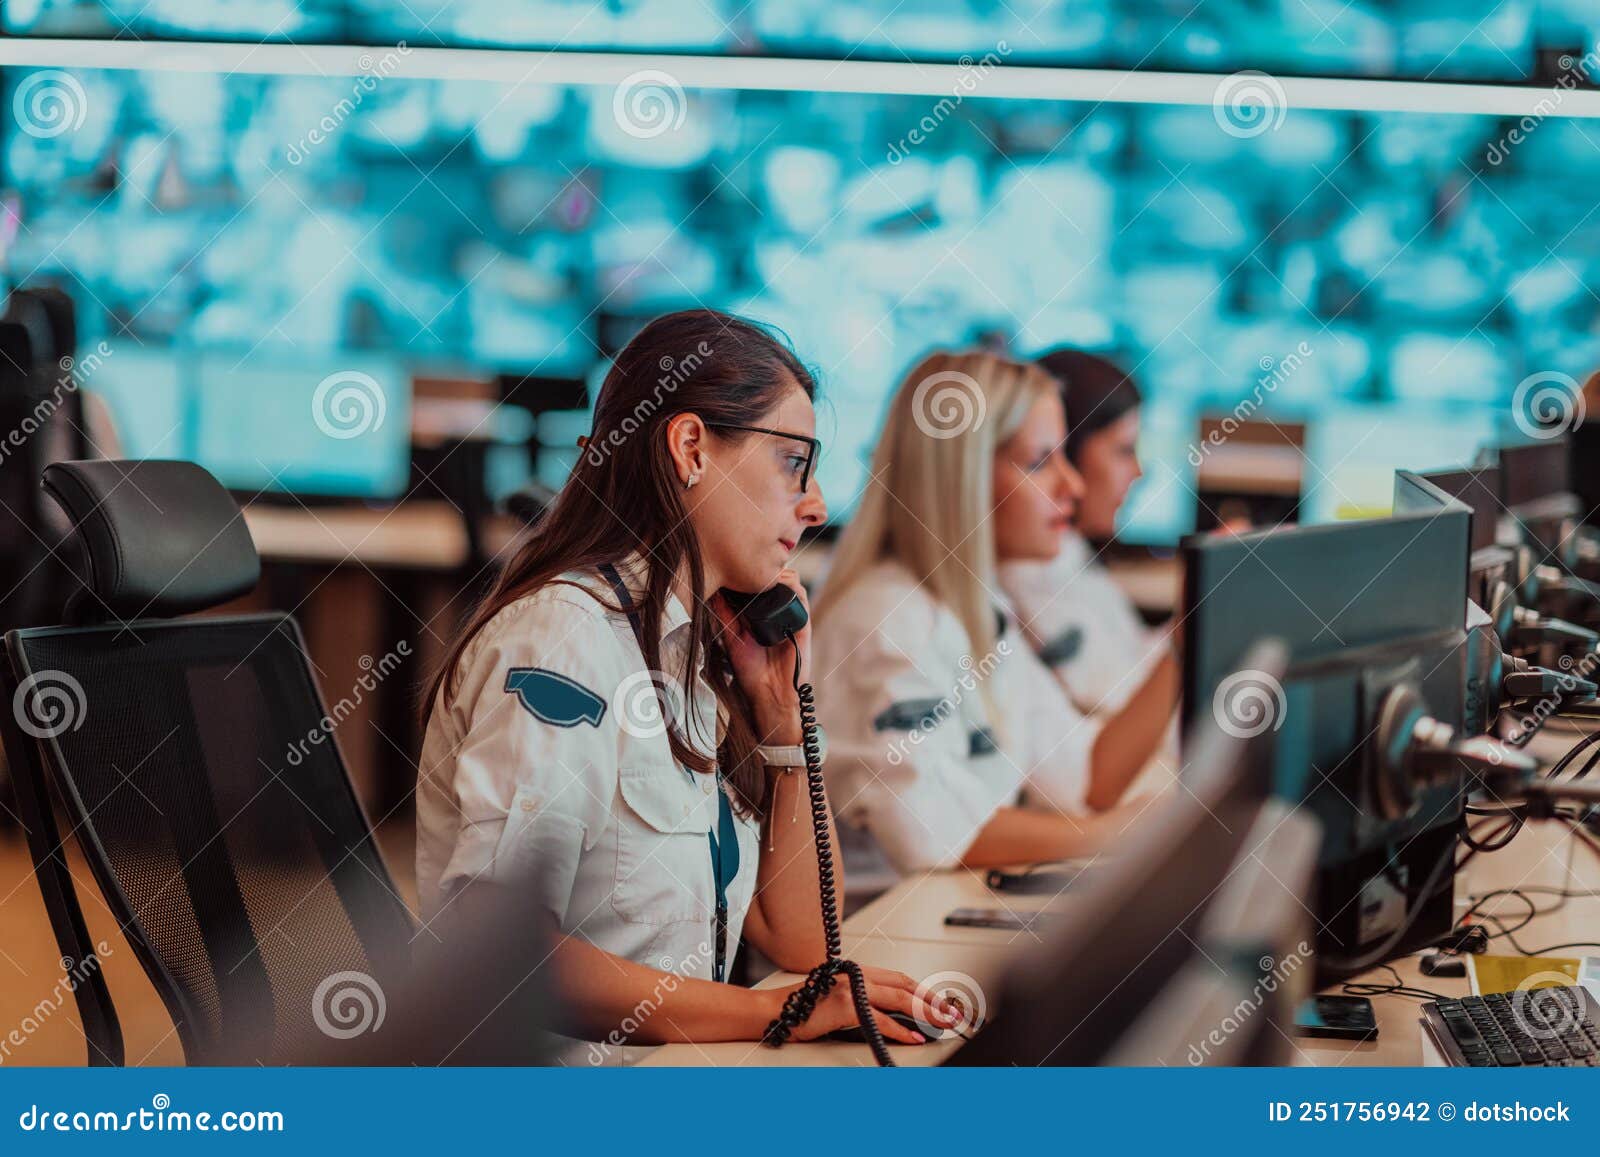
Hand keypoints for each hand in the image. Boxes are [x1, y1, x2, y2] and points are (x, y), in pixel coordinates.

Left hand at [710, 569, 810, 744]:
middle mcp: (778, 609)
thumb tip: (713, 589)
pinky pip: (801, 598)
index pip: (761, 579)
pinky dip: (791, 588)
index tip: (735, 562)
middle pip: (777, 573)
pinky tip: (777, 588)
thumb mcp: (731, 636)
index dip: (752, 569)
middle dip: (765, 567)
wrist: (768, 693)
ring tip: (761, 577)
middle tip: (747, 567)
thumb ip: (724, 613)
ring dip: (778, 574)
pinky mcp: (803, 623)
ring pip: (791, 579)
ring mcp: (792, 614)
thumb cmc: (750, 670)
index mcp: (761, 610)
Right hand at [772, 966, 964, 1044]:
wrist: (776, 1011)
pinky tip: (913, 1037)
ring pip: (899, 998)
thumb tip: (895, 1016)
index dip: (924, 990)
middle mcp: (857, 974)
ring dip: (925, 1012)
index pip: (900, 978)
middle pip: (905, 985)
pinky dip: (900, 1029)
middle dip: (932, 1000)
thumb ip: (864, 1000)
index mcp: (858, 971)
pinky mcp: (845, 1004)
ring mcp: (851, 987)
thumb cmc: (805, 1008)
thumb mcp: (840, 997)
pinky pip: (879, 1018)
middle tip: (951, 1014)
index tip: (941, 1003)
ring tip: (941, 1023)